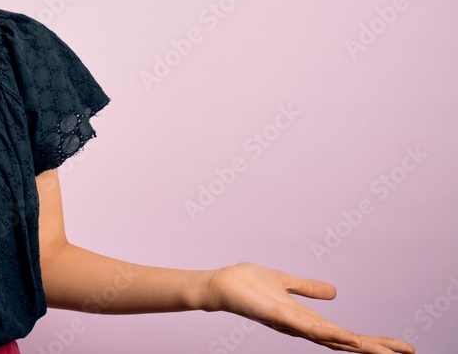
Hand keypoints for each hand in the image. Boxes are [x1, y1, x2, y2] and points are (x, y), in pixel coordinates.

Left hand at [200, 261, 414, 352]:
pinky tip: (346, 338)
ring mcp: (292, 324)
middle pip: (346, 341)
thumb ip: (309, 289)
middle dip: (377, 348)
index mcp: (308, 320)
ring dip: (359, 345)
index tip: (402, 347)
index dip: (374, 341)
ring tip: (386, 352)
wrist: (221, 284)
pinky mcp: (279, 316)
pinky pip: (307, 327)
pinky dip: (327, 334)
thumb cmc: (249, 285)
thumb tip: (335, 292)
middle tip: (408, 352)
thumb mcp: (287, 283)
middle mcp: (303, 327)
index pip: (348, 333)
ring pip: (332, 338)